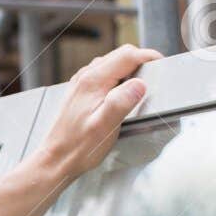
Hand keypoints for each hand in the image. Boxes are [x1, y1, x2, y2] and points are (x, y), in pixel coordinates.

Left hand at [30, 44, 162, 183]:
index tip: (160, 65)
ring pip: (111, 63)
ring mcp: (80, 84)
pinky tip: (121, 94)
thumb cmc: (77, 148)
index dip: (148, 56)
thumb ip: (122, 102)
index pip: (127, 55)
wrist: (55, 160)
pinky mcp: (80, 92)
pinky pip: (103, 75)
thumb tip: (140, 84)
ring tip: (140, 85)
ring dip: (129, 69)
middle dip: (140, 61)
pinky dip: (117, 78)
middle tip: (154, 75)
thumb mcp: (105, 127)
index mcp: (93, 81)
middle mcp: (84, 78)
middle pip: (119, 55)